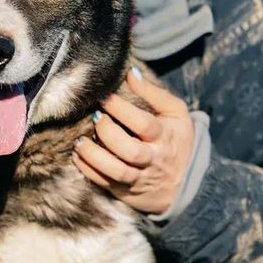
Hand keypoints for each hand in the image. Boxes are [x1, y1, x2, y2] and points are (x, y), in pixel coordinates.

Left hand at [72, 67, 194, 214]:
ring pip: (116, 171)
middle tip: (95, 118)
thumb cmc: (175, 139)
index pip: (144, 124)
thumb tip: (130, 72)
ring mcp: (139, 178)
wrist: (184, 182)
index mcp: (165, 137)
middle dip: (108, 133)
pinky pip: (104, 183)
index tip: (104, 96)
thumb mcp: (175, 114)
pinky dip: (87, 170)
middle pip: (131, 151)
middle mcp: (153, 159)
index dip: (122, 110)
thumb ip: (153, 93)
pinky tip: (77, 155)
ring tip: (80, 141)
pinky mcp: (124, 190)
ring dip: (94, 156)